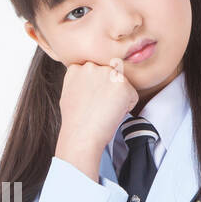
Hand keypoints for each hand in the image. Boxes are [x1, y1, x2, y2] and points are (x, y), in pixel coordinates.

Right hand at [54, 61, 139, 178]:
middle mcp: (92, 66)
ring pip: (121, 85)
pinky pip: (132, 96)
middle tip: (96, 107)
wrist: (81, 135)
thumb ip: (79, 80)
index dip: (94, 89)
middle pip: (109, 77)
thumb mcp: (68, 93)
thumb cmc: (74, 121)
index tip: (88, 101)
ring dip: (117, 98)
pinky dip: (126, 107)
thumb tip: (87, 76)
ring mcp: (108, 73)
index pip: (94, 73)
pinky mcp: (123, 84)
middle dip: (107, 91)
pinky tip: (111, 113)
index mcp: (77, 67)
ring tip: (102, 110)